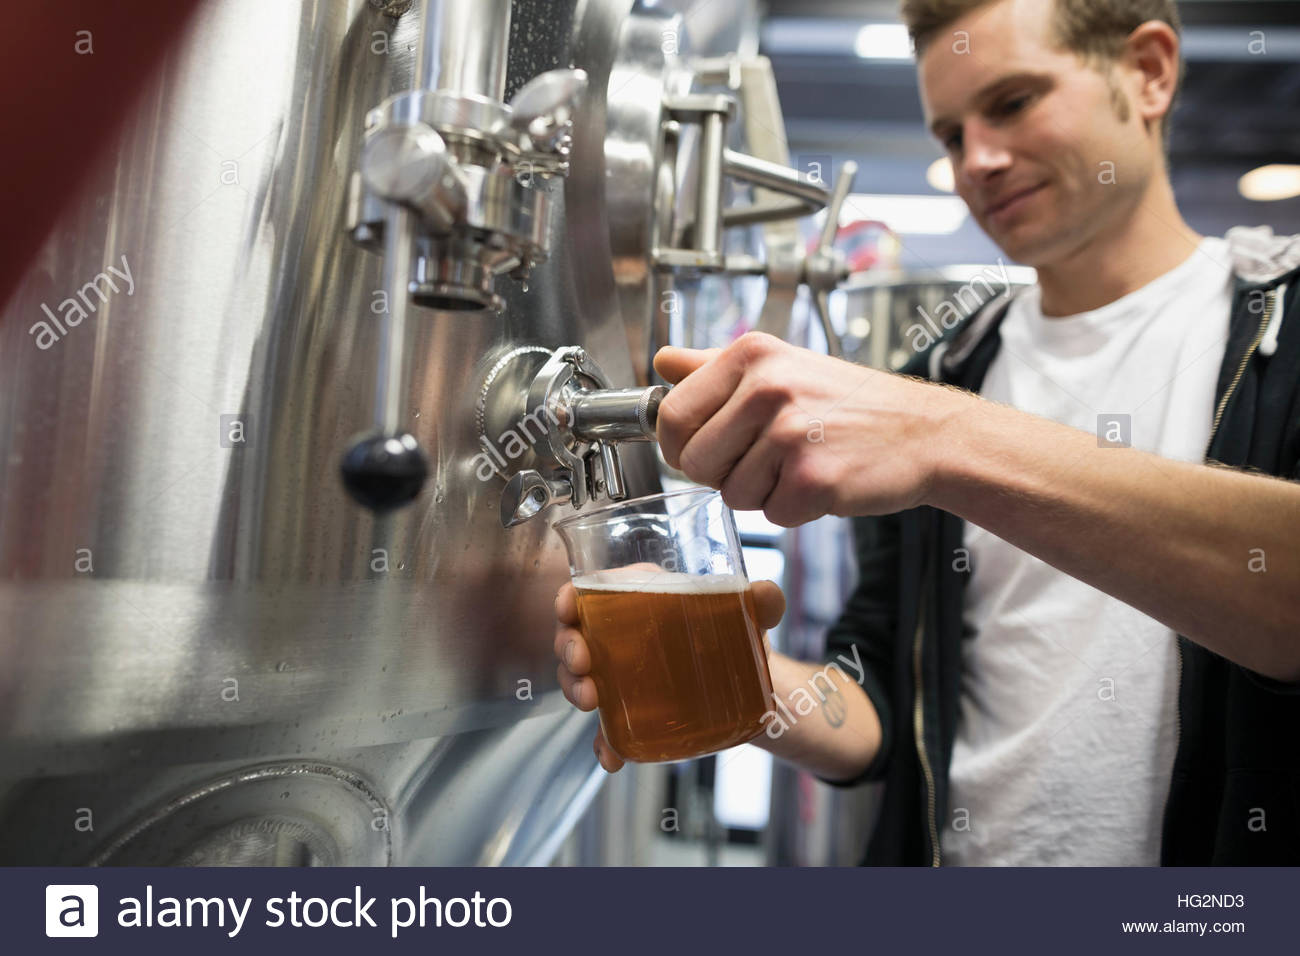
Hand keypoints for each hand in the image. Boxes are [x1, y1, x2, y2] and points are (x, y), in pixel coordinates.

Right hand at [553, 578, 786, 771]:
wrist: (755, 687)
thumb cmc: (741, 638)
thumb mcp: (752, 617)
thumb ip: (762, 602)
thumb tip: (769, 595)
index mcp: (642, 598)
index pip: (592, 588)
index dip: (570, 596)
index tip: (567, 608)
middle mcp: (622, 634)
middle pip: (576, 633)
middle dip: (567, 647)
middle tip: (583, 663)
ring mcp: (622, 675)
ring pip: (579, 677)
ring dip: (573, 689)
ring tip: (590, 701)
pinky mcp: (632, 711)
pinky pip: (606, 728)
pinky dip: (604, 743)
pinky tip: (611, 756)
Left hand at [653, 332, 961, 524]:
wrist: (925, 433)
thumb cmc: (850, 404)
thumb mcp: (781, 366)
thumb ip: (714, 366)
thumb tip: (662, 361)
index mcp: (752, 355)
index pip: (672, 415)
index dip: (681, 445)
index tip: (707, 448)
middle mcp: (767, 388)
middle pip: (694, 461)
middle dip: (721, 474)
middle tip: (764, 460)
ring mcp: (791, 434)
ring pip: (730, 494)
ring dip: (762, 493)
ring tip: (800, 464)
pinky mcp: (813, 480)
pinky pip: (771, 514)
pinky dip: (793, 510)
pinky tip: (822, 481)